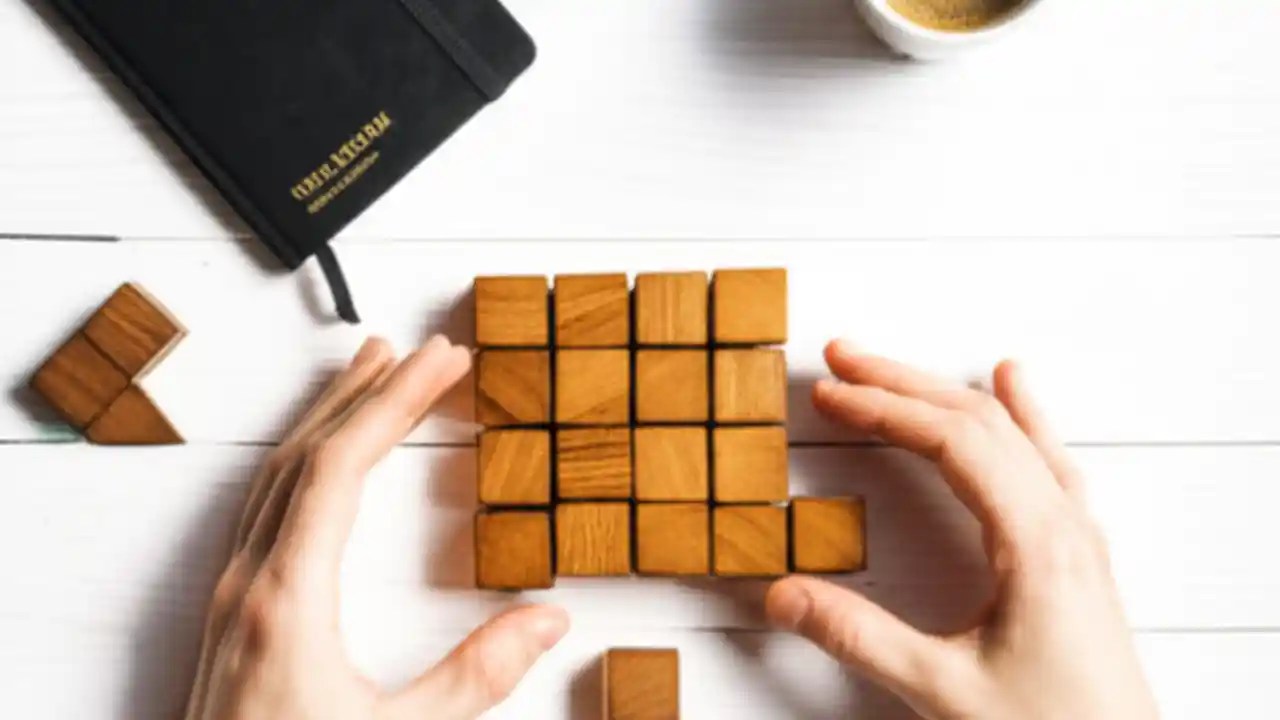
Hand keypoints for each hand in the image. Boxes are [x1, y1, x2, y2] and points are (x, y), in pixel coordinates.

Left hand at [185, 336, 568, 719]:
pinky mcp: (231, 615)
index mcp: (284, 598)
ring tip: (368, 375)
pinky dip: (302, 462)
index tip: (441, 360)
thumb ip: (473, 679)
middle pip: (305, 454)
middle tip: (419, 350)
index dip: (395, 402)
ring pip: (277, 475)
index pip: (342, 466)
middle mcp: (248, 583)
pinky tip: (319, 464)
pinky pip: (263, 507)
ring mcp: (232, 595)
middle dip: (367, 392)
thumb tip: (547, 621)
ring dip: (327, 417)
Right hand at [766, 340, 1157, 719]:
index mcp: (1036, 543)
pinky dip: (1019, 414)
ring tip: (898, 368)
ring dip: (946, 393)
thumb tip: (786, 594)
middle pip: (978, 420)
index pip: (952, 443)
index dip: (884, 409)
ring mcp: (1076, 534)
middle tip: (843, 359)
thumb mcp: (944, 690)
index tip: (832, 392)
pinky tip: (1014, 388)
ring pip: (1011, 431)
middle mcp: (1062, 525)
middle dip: (903, 382)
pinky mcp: (1076, 553)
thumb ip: (861, 639)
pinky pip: (1046, 457)